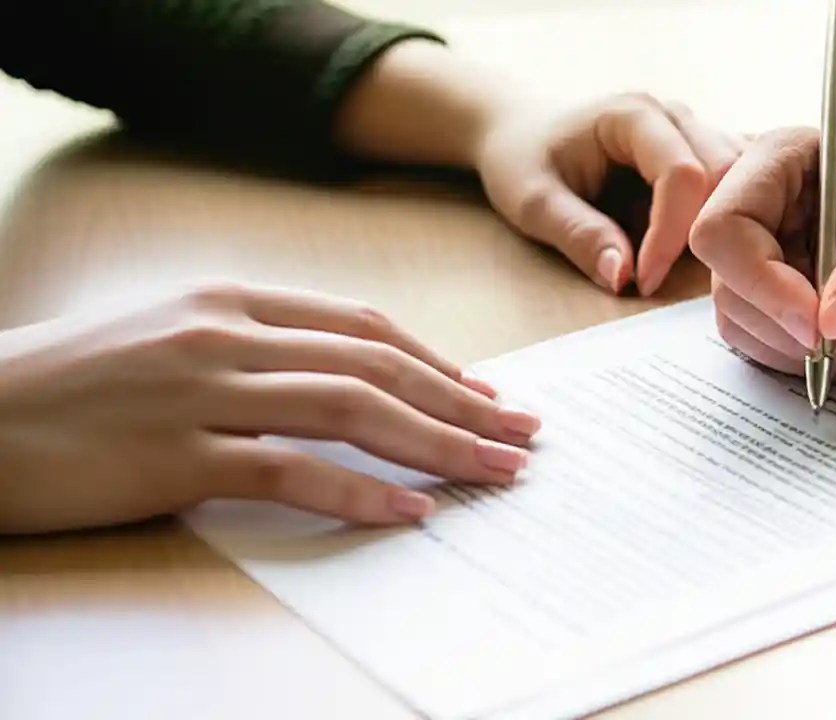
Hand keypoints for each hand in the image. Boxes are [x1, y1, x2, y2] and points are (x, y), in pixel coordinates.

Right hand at [0, 282, 539, 534]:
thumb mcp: (174, 341)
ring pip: (351, 409)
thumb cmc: (77, 385)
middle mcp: (227, 333)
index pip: (365, 327)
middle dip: (463, 403)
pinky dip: (360, 489)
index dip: (439, 361)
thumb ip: (259, 352)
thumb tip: (347, 388)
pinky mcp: (174, 454)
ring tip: (495, 471)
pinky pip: (290, 469)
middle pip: (377, 365)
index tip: (488, 394)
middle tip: (522, 434)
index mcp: (232, 300)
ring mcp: (201, 390)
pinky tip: (410, 509)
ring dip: (438, 443)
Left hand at [477, 93, 744, 294]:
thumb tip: (624, 279)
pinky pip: (732, 189)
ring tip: (677, 267)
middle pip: (724, 176)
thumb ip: (580, 236)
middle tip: (664, 278)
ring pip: (738, 183)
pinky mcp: (699, 156)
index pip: (683, 174)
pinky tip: (701, 251)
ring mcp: (692, 133)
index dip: (671, 235)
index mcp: (634, 115)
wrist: (519, 135)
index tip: (644, 281)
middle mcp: (673, 116)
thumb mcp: (533, 204)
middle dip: (704, 235)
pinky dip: (725, 221)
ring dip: (718, 229)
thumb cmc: (521, 161)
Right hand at [688, 127, 835, 383]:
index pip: (724, 229)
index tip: (818, 327)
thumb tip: (831, 321)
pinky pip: (775, 347)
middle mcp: (761, 208)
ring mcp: (767, 256)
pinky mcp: (782, 298)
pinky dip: (825, 366)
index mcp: (781, 162)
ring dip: (812, 360)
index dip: (761, 284)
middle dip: (797, 336)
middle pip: (731, 289)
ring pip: (748, 327)